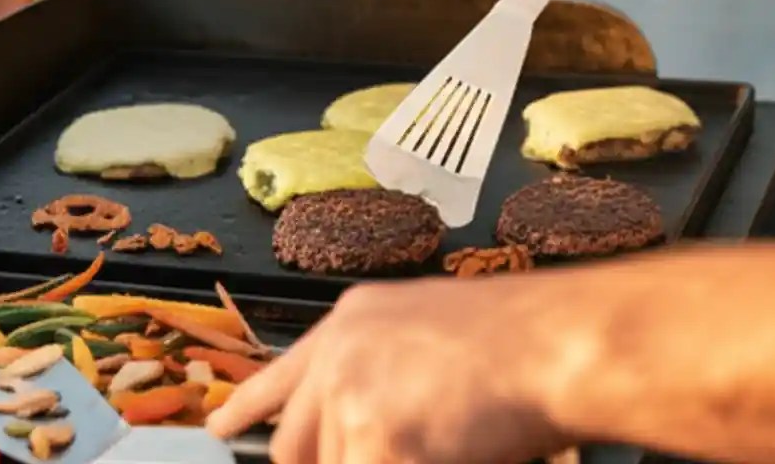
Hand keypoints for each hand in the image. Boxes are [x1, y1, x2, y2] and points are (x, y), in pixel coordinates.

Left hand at [207, 275, 592, 463]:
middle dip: (324, 463)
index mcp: (352, 323)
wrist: (555, 343)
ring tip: (441, 440)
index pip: (277, 375)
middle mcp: (338, 356)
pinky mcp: (376, 442)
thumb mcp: (426, 333)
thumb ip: (380, 371)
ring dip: (381, 463)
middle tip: (377, 450)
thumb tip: (371, 421)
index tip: (219, 428)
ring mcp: (351, 399)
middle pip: (293, 446)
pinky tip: (449, 451)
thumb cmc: (521, 339)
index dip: (245, 408)